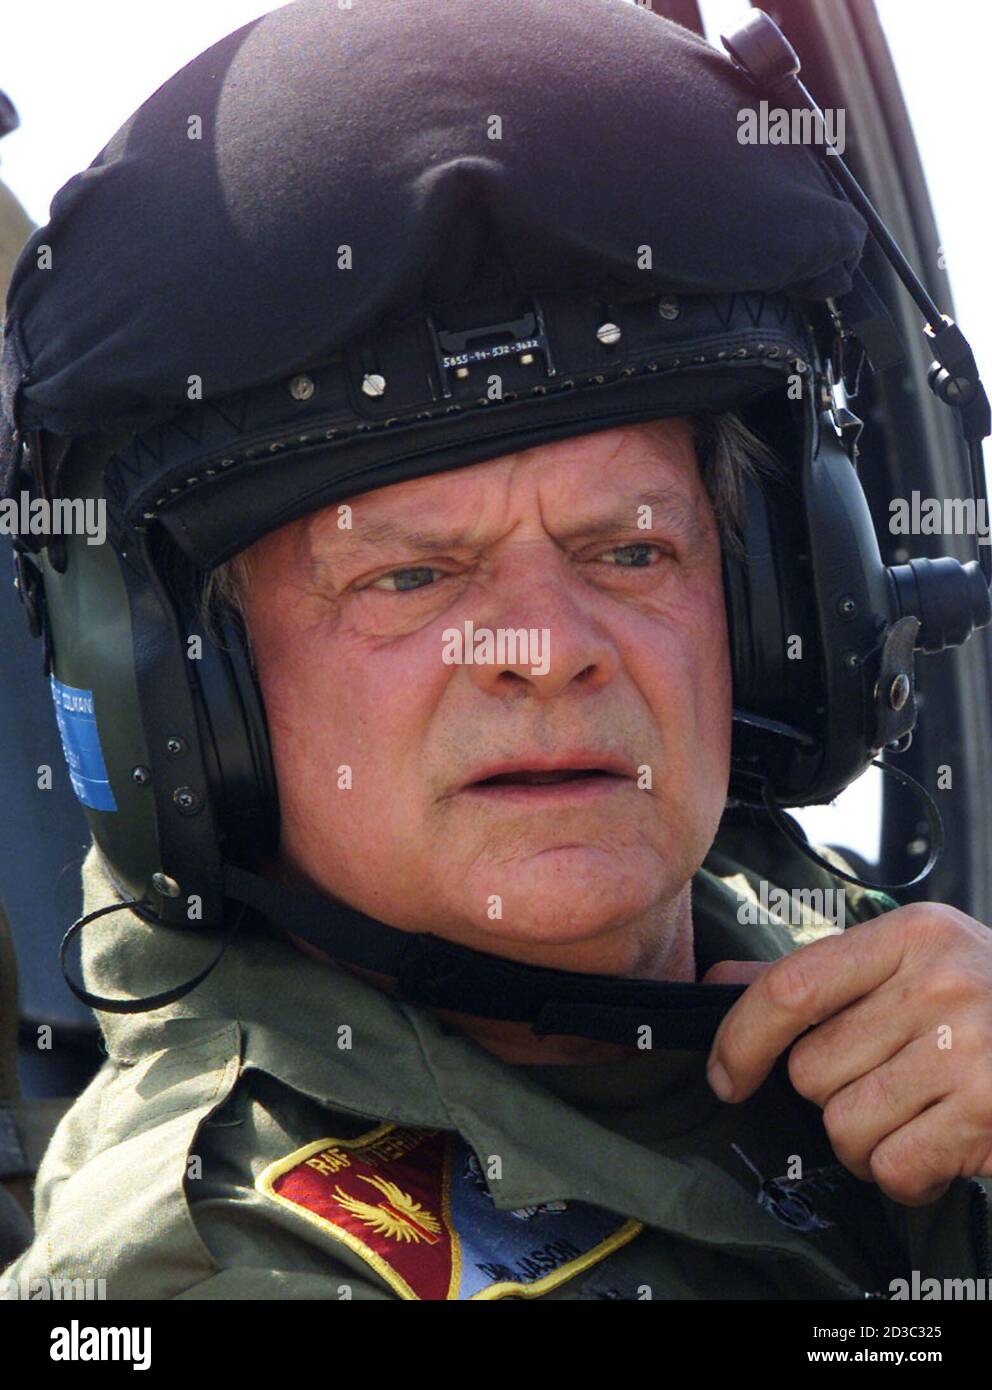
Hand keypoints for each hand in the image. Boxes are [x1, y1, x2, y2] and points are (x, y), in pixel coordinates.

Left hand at [702, 903, 991, 1205]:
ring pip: (845, 1126)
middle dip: (831, 1095)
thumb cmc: (990, 1001)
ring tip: (913, 1114)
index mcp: (911, 935)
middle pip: (811, 1072)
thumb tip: (720, 980)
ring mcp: (972, 1049)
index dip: (739, 1037)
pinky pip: (894, 1167)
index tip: (725, 1074)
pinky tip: (938, 1145)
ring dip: (866, 1140)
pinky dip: (906, 1173)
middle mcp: (941, 984)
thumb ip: (819, 974)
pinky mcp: (989, 1113)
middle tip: (884, 1082)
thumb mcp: (913, 961)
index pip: (790, 986)